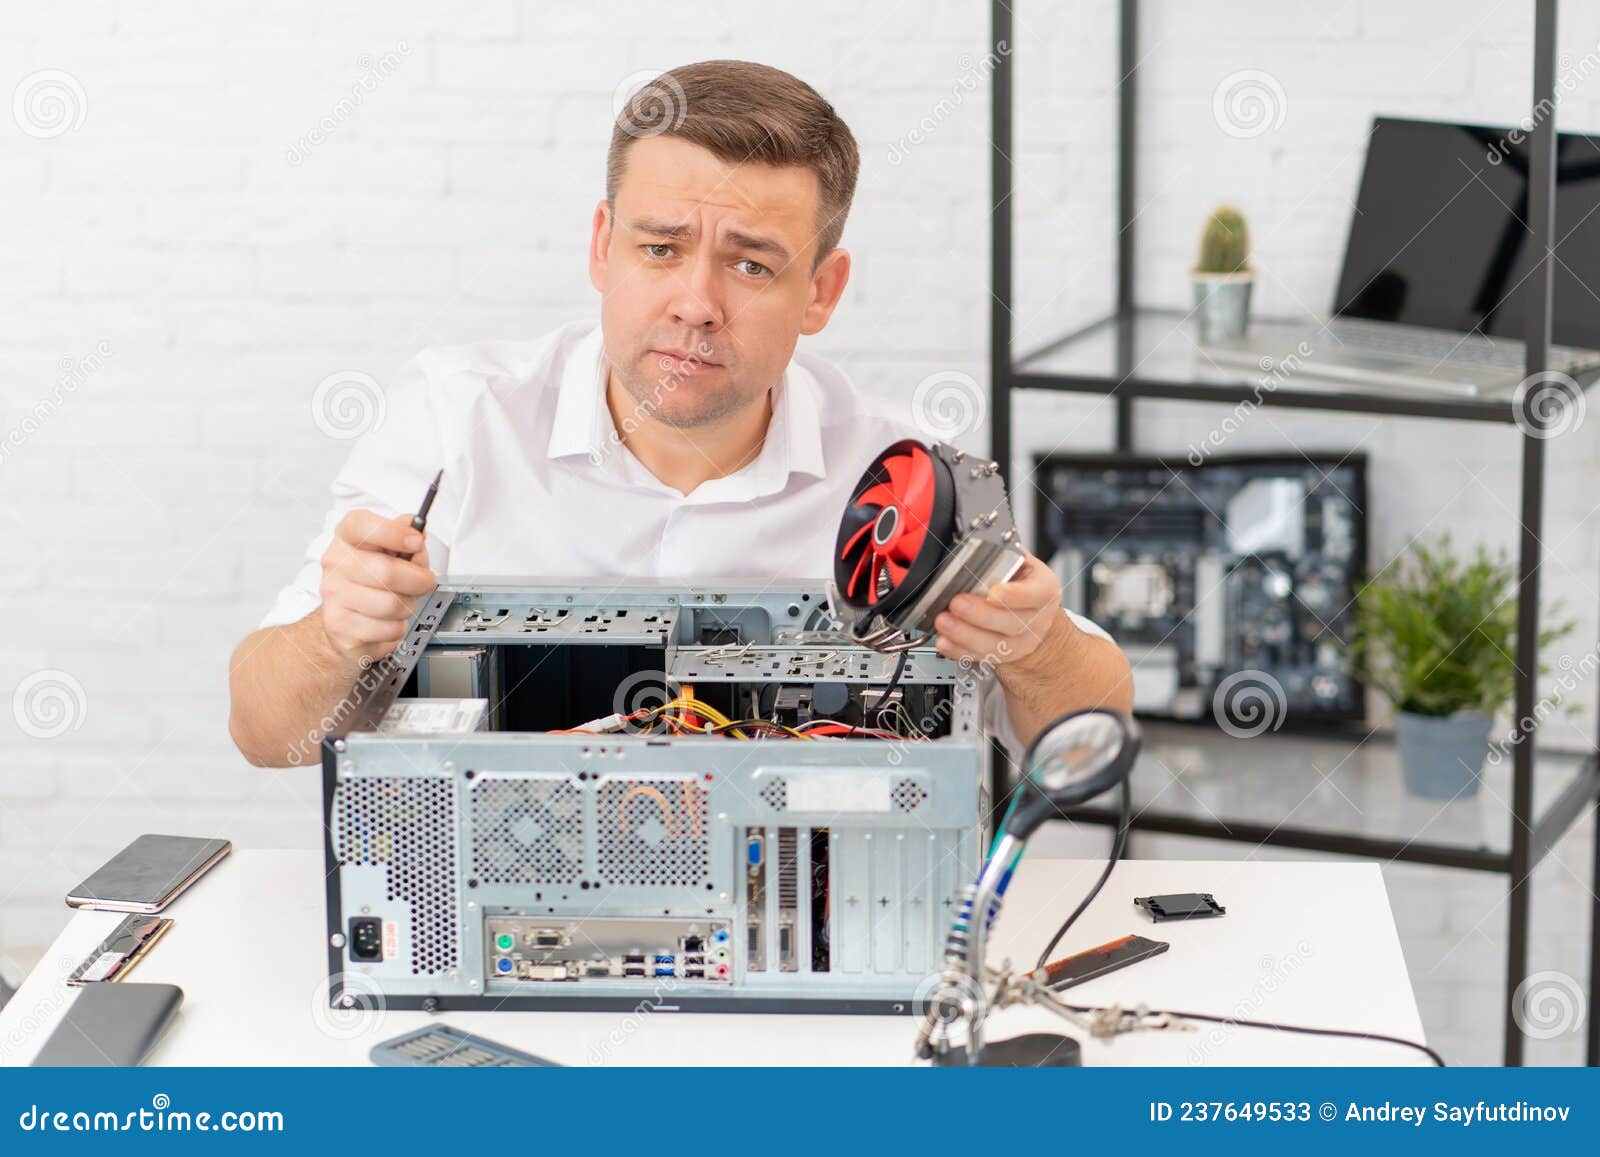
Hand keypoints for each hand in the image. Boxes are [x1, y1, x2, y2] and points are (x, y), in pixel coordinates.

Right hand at [317, 509, 437, 662]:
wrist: (345, 619)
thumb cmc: (371, 579)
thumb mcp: (391, 549)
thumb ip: (406, 535)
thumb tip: (417, 528)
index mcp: (347, 538)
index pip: (361, 525)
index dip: (393, 532)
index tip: (416, 541)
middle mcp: (336, 564)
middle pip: (388, 571)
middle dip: (418, 581)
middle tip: (423, 582)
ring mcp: (334, 595)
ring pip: (392, 604)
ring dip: (408, 606)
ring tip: (400, 602)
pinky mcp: (339, 626)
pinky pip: (388, 629)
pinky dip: (397, 628)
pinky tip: (386, 621)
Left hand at [933, 547, 1065, 671]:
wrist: (1036, 619)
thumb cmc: (1027, 587)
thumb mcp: (1025, 565)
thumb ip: (1007, 555)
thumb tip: (983, 537)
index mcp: (1044, 591)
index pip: (1034, 595)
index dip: (1013, 595)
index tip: (993, 591)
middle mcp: (1036, 620)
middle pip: (1011, 623)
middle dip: (979, 614)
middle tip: (956, 603)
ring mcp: (1020, 642)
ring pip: (994, 645)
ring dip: (964, 634)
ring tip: (944, 621)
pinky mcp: (1003, 657)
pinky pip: (980, 658)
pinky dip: (959, 651)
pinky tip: (945, 641)